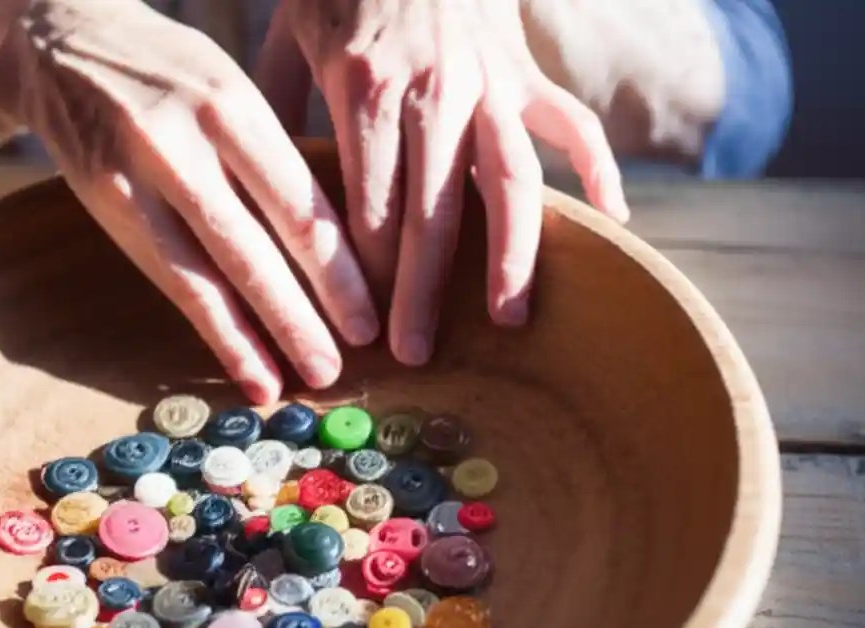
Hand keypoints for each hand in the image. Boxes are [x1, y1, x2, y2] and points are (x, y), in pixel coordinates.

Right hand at [19, 0, 379, 403]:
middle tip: (335, 370)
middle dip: (298, 316)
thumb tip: (334, 241)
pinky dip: (207, 328)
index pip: (296, 202)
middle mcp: (185, 141)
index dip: (336, 270)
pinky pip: (166, 278)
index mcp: (233, 105)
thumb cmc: (169, 70)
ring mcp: (137, 176)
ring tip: (286, 384)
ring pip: (202, 274)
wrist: (61, 41)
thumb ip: (270, 153)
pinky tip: (239, 364)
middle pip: (253, 246)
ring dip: (250, 337)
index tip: (368, 319)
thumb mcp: (228, 85)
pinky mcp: (104, 203)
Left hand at [256, 0, 629, 364]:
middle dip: (423, 290)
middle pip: (433, 212)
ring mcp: (490, 83)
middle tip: (416, 354)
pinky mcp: (526, 72)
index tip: (357, 327)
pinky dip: (601, 172)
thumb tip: (249, 186)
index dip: (366, 273)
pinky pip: (575, 126)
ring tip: (511, 317)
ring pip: (512, 182)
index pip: (371, 205)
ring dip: (513, 255)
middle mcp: (436, 92)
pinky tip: (615, 223)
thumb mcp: (288, 36)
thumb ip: (273, 112)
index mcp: (367, 88)